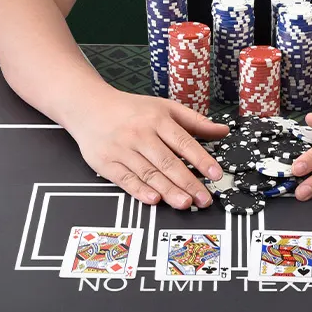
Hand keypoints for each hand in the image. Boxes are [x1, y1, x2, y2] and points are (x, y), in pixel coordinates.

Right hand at [64, 89, 227, 208]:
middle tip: (204, 199)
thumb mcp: (164, 108)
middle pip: (167, 161)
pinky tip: (154, 199)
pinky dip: (140, 190)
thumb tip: (223, 130)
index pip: (183, 142)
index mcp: (157, 119)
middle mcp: (140, 134)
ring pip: (148, 173)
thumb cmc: (131, 110)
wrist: (89, 107)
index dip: (201, 159)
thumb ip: (194, 122)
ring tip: (185, 203)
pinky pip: (126, 179)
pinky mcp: (106, 162)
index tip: (215, 174)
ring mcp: (122, 149)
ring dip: (168, 191)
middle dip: (188, 182)